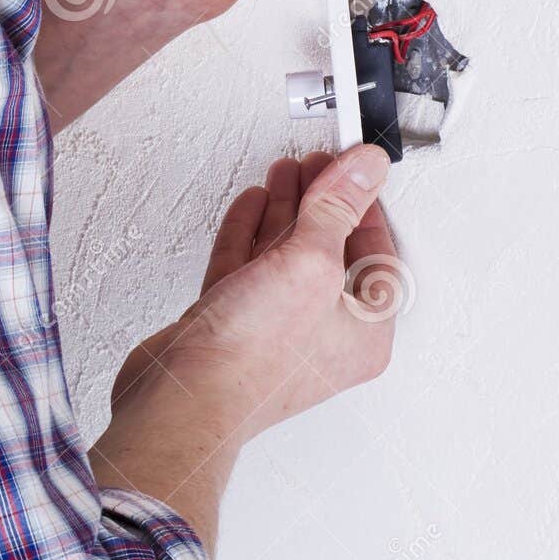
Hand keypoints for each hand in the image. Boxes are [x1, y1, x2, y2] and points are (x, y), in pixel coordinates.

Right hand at [89, 144, 398, 552]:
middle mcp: (322, 335)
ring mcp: (276, 329)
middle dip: (321, 200)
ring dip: (286, 210)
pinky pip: (249, 269)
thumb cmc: (253, 360)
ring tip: (286, 171)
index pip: (376, 255)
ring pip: (287, 256)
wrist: (182, 397)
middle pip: (330, 250)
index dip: (364, 205)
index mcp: (362, 333)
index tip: (352, 167)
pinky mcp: (234, 324)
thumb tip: (366, 167)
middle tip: (318, 162)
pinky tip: (252, 205)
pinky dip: (250, 233)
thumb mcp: (309, 263)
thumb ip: (337, 208)